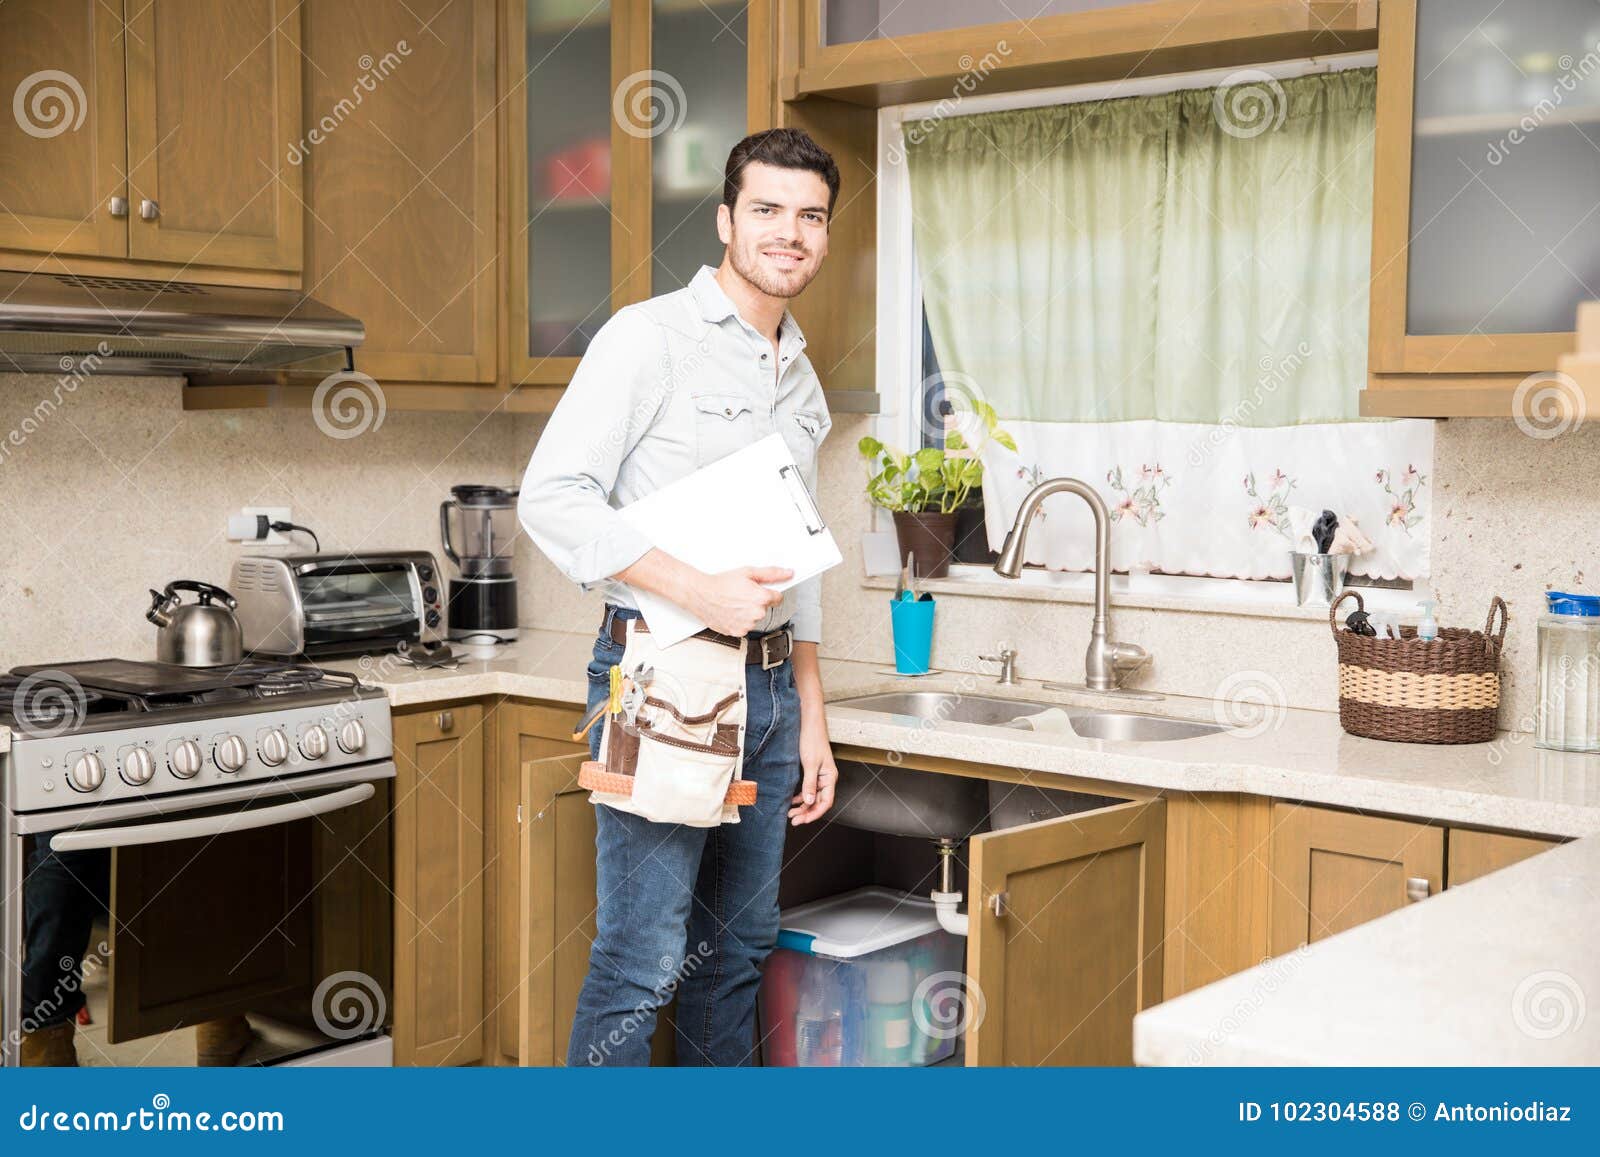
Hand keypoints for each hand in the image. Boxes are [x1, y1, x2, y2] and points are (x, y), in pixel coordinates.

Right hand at [688, 566, 790, 635]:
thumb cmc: (721, 583)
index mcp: (762, 598)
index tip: (759, 591)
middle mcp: (757, 614)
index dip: (768, 593)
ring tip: (733, 603)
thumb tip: (788, 574)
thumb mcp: (748, 573)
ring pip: (754, 619)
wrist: (701, 595)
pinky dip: (739, 621)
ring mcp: (747, 625)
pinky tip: (730, 612)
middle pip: (765, 609)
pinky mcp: (738, 632)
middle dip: (756, 602)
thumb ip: (771, 574)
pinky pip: (744, 627)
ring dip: (747, 613)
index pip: (778, 598)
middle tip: (741, 595)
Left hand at [789, 706, 836, 824]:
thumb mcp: (810, 763)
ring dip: (803, 806)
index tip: (802, 820)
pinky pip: (808, 789)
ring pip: (812, 797)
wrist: (809, 723)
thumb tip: (808, 801)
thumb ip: (810, 783)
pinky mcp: (812, 771)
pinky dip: (801, 796)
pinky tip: (793, 800)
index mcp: (830, 777)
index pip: (825, 802)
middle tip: (793, 820)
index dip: (814, 814)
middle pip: (818, 802)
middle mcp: (826, 778)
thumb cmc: (812, 739)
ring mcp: (819, 775)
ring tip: (791, 813)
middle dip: (807, 812)